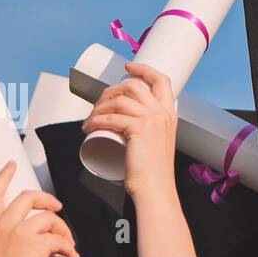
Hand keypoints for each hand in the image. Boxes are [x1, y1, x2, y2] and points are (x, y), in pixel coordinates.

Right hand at [0, 161, 78, 256]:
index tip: (11, 165)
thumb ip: (4, 243)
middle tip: (57, 207)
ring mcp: (19, 233)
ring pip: (48, 217)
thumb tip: (27, 241)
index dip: (3, 176)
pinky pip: (59, 239)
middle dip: (46, 198)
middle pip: (27, 197)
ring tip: (68, 243)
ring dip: (62, 228)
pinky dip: (69, 248)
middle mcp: (2, 226)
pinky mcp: (36, 244)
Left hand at [81, 62, 176, 199]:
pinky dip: (95, 121)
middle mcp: (163, 113)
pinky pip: (110, 118)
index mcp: (169, 114)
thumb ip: (149, 132)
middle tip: (97, 107)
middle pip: (132, 85)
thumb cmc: (152, 173)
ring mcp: (152, 120)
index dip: (143, 68)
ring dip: (98, 108)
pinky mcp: (139, 130)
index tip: (128, 66)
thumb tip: (128, 126)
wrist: (155, 190)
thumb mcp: (157, 144)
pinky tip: (87, 128)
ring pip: (118, 101)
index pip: (161, 80)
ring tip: (89, 122)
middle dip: (110, 91)